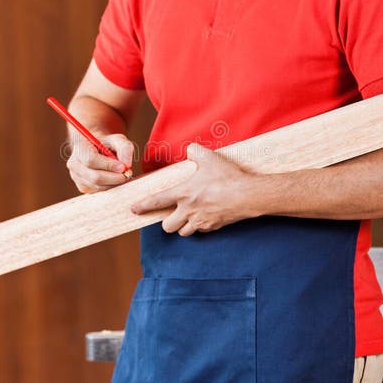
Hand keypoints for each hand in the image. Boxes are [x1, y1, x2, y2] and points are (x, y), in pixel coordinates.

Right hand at [67, 132, 133, 193]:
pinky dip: (109, 186)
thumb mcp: (118, 140)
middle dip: (114, 177)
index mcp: (80, 147)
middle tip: (127, 174)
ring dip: (113, 183)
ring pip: (98, 186)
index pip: (91, 159)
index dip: (108, 165)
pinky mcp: (82, 187)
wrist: (97, 150)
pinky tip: (114, 178)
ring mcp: (76, 176)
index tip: (123, 167)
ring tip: (122, 174)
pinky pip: (98, 191)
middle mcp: (74, 163)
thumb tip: (126, 164)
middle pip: (95, 177)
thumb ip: (125, 147)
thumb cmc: (108, 144)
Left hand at [131, 143, 257, 235]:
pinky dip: (199, 226)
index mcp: (184, 193)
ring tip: (188, 216)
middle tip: (172, 214)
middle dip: (166, 223)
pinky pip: (201, 231)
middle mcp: (189, 210)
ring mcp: (201, 221)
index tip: (133, 209)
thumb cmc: (228, 176)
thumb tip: (190, 150)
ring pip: (183, 232)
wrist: (248, 195)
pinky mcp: (213, 227)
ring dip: (183, 226)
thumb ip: (195, 152)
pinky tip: (205, 216)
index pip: (157, 201)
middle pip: (167, 227)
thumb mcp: (210, 158)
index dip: (143, 206)